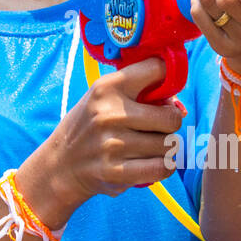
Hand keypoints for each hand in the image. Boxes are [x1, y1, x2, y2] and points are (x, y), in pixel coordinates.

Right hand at [18, 58, 184, 228]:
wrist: (61, 164)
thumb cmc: (91, 126)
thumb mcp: (104, 98)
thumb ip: (139, 93)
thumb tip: (179, 106)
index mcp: (107, 87)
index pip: (157, 69)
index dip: (168, 80)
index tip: (163, 92)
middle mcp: (109, 113)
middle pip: (172, 117)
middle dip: (170, 123)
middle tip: (157, 127)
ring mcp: (112, 144)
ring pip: (168, 145)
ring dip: (165, 147)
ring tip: (149, 146)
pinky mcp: (116, 171)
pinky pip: (162, 167)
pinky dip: (165, 166)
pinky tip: (155, 162)